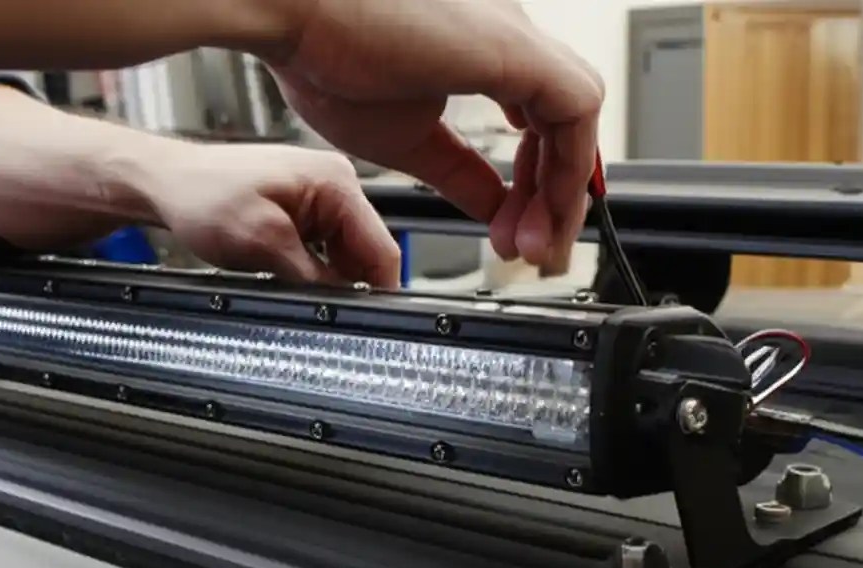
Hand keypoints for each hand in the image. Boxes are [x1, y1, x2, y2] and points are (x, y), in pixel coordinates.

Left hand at [0, 87, 399, 287]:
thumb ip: (314, 276)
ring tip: (288, 283)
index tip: (372, 324)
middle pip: (366, 253)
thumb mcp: (265, 243)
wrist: (164, 182)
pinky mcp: (304, 207)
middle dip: (347, 285)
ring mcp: (320, 194)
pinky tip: (284, 272)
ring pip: (345, 255)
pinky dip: (311, 268)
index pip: (382, 248)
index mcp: (336, 182)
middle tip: (318, 310)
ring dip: (326, 278)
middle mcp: (336, 182)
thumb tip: (345, 304)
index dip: (380, 291)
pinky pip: (324, 248)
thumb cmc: (203, 196)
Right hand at [262, 0, 603, 275]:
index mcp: (480, 48)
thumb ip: (459, 173)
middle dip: (554, 194)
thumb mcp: (407, 137)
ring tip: (531, 242)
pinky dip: (566, 165)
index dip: (532, 182)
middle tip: (532, 248)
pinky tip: (540, 209)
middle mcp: (505, 33)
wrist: (284, 12)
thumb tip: (494, 209)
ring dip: (561, 189)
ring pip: (578, 117)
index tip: (513, 230)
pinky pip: (575, 110)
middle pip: (564, 122)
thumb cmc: (320, 53)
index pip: (537, 120)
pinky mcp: (515, 44)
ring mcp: (513, 34)